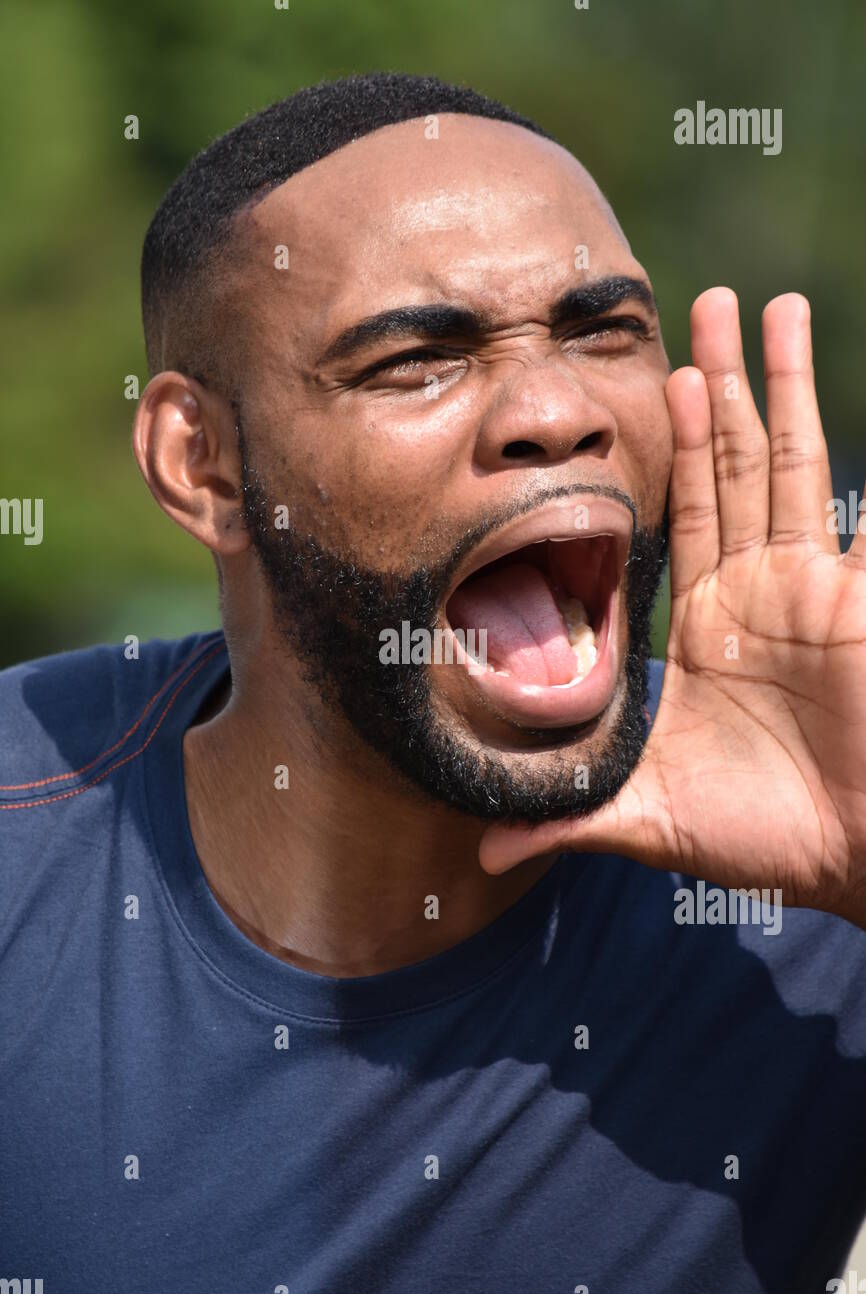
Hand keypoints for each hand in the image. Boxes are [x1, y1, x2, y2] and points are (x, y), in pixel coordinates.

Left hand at [480, 289, 865, 929]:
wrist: (847, 856)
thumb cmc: (758, 835)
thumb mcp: (646, 815)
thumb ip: (568, 817)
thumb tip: (484, 853)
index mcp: (708, 620)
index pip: (687, 508)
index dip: (679, 443)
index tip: (663, 376)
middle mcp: (760, 588)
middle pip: (738, 460)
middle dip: (724, 381)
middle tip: (707, 303)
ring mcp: (814, 586)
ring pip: (793, 462)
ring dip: (784, 384)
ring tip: (775, 309)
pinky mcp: (857, 598)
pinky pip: (862, 517)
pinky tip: (852, 397)